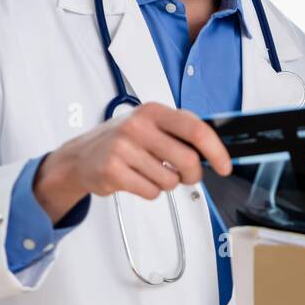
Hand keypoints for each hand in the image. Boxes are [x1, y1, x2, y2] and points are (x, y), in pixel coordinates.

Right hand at [34, 102, 232, 222]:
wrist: (81, 156)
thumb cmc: (123, 141)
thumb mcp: (150, 125)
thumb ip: (180, 132)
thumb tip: (216, 150)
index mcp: (153, 111)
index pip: (196, 129)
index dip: (216, 151)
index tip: (224, 166)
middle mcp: (138, 126)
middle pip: (187, 160)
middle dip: (193, 175)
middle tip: (186, 176)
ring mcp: (123, 149)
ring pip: (170, 181)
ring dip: (167, 184)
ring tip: (150, 173)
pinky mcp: (112, 171)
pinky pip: (151, 192)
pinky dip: (150, 191)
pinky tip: (137, 180)